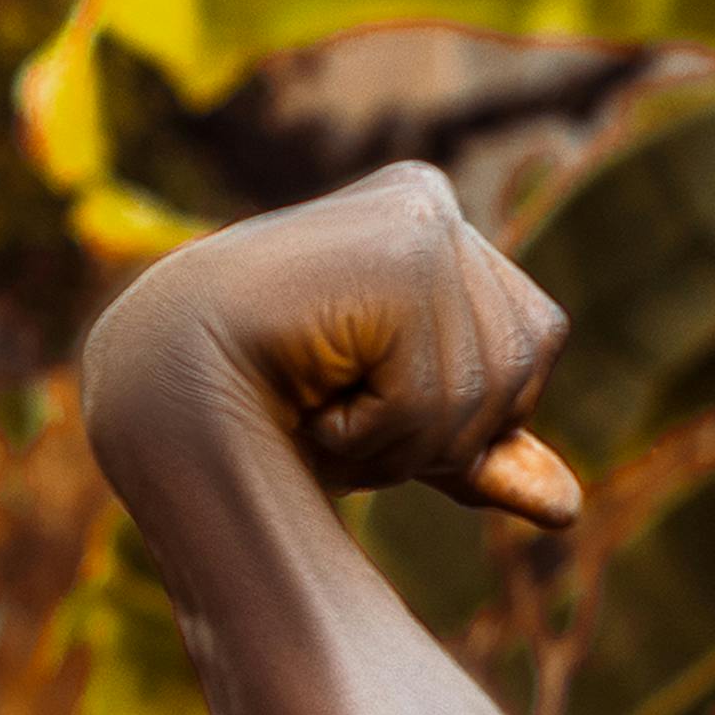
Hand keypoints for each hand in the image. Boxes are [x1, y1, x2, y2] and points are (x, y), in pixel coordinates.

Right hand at [84, 166, 581, 530]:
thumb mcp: (387, 432)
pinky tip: (308, 400)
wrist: (146, 400)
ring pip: (493, 384)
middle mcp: (428, 202)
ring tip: (314, 408)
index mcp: (427, 221)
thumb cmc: (249, 410)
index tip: (355, 399)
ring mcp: (419, 215)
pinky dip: (378, 431)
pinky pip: (443, 390)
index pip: (533, 342)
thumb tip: (568, 513)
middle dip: (440, 428)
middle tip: (330, 412)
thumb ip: (474, 452)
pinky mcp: (405, 244)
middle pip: (528, 362)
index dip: (466, 413)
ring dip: (401, 437)